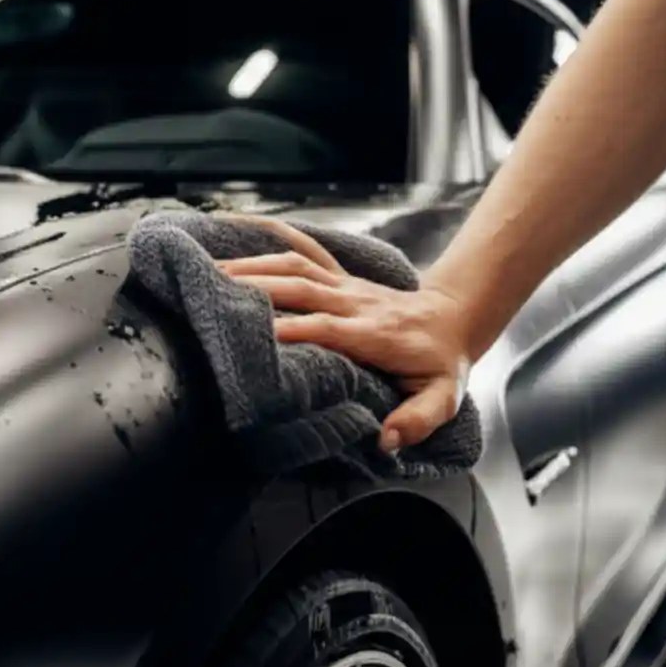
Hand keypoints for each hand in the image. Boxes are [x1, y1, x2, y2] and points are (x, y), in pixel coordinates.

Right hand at [214, 216, 471, 451]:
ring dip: (254, 264)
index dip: (291, 328)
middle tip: (211, 291)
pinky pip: (306, 250)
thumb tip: (385, 440)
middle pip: (301, 287)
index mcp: (375, 333)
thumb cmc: (440, 363)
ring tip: (211, 269)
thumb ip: (418, 419)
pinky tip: (241, 227)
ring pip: (296, 265)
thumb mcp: (443, 398)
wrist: (454, 319)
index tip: (254, 335)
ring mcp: (346, 285)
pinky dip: (273, 235)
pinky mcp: (339, 277)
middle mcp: (356, 302)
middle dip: (256, 287)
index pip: (326, 327)